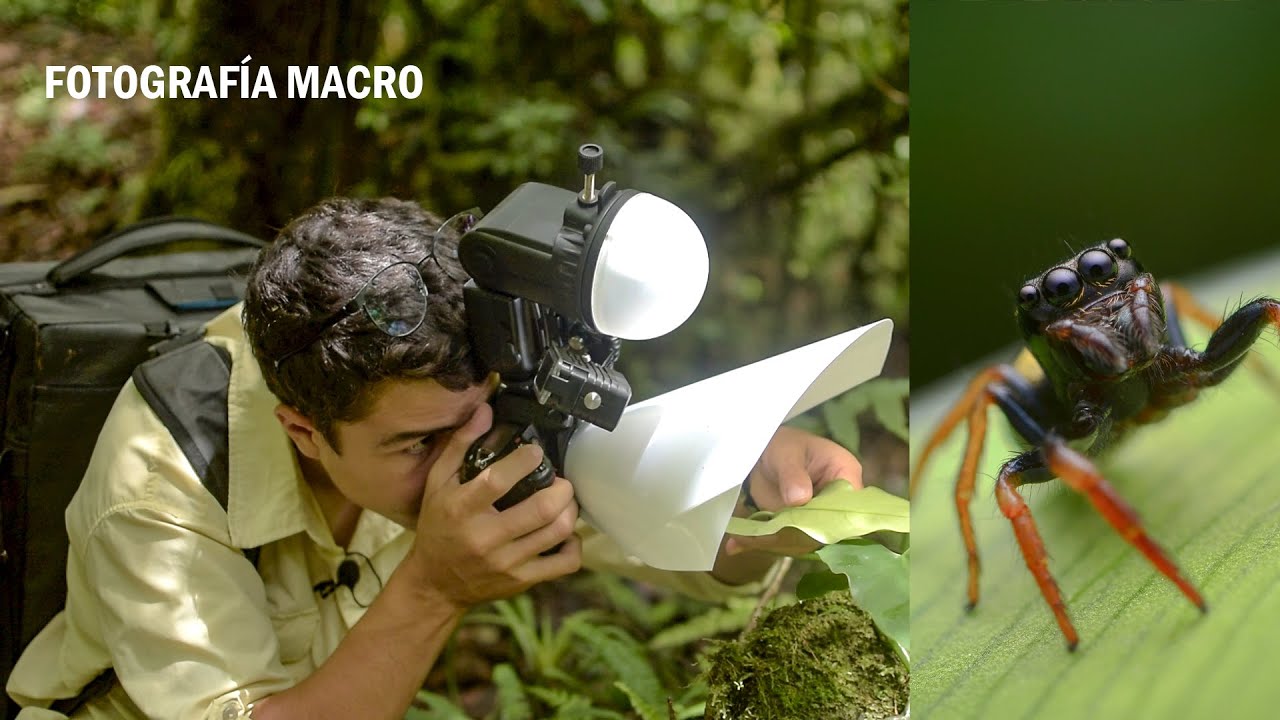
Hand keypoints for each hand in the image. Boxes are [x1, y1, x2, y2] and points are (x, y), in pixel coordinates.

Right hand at [404, 404, 581, 609]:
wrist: (435, 584)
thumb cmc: (438, 527)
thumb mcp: (438, 484)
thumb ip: (460, 445)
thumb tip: (485, 411)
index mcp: (462, 509)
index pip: (499, 481)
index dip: (526, 460)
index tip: (536, 452)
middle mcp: (484, 538)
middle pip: (541, 509)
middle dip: (562, 488)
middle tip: (561, 480)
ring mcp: (506, 563)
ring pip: (558, 533)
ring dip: (570, 510)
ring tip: (564, 501)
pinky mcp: (521, 581)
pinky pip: (564, 563)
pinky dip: (574, 544)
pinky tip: (564, 533)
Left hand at [722, 426, 861, 556]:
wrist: (764, 454)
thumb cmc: (783, 445)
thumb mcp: (786, 453)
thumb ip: (793, 474)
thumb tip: (800, 498)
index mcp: (845, 474)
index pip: (851, 505)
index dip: (831, 519)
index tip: (803, 524)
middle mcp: (837, 500)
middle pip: (828, 528)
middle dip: (797, 535)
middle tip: (764, 535)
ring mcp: (818, 516)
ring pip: (806, 539)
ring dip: (775, 542)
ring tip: (745, 539)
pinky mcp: (799, 526)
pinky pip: (787, 540)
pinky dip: (763, 542)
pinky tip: (737, 544)